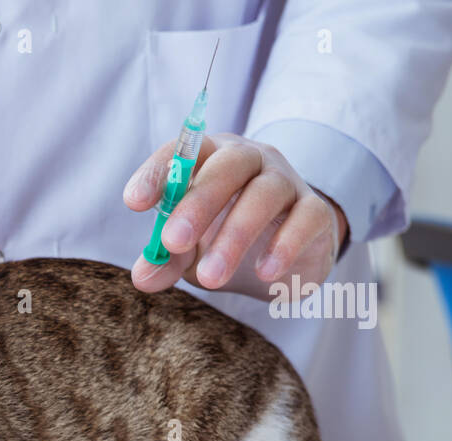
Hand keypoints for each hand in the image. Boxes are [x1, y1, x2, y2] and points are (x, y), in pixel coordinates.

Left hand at [123, 133, 347, 299]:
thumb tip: (142, 278)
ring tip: (210, 277)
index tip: (134, 202)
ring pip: (265, 194)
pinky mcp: (316, 212)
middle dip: (198, 203)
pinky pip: (306, 218)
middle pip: (228, 165)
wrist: (281, 260)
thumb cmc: (222, 240)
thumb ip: (166, 260)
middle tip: (173, 241)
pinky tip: (264, 272)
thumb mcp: (189, 251)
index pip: (183, 151)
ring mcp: (286, 181)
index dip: (159, 172)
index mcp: (210, 158)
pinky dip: (285, 244)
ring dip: (235, 235)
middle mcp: (250, 160)